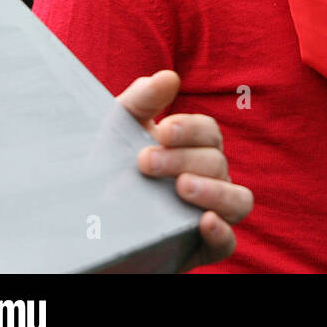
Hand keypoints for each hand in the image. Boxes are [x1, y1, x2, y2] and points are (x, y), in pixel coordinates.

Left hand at [115, 70, 253, 270]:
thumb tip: (169, 77)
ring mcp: (211, 214)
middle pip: (217, 162)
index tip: (161, 130)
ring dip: (214, 191)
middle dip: (183, 159)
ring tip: (182, 187)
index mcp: (194, 149)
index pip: (210, 133)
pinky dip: (222, 231)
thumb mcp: (117, 133)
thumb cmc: (108, 172)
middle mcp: (210, 179)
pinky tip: (204, 222)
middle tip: (145, 163)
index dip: (191, 129)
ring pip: (238, 200)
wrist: (88, 227)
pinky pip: (229, 243)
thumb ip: (141, 101)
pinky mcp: (203, 248)